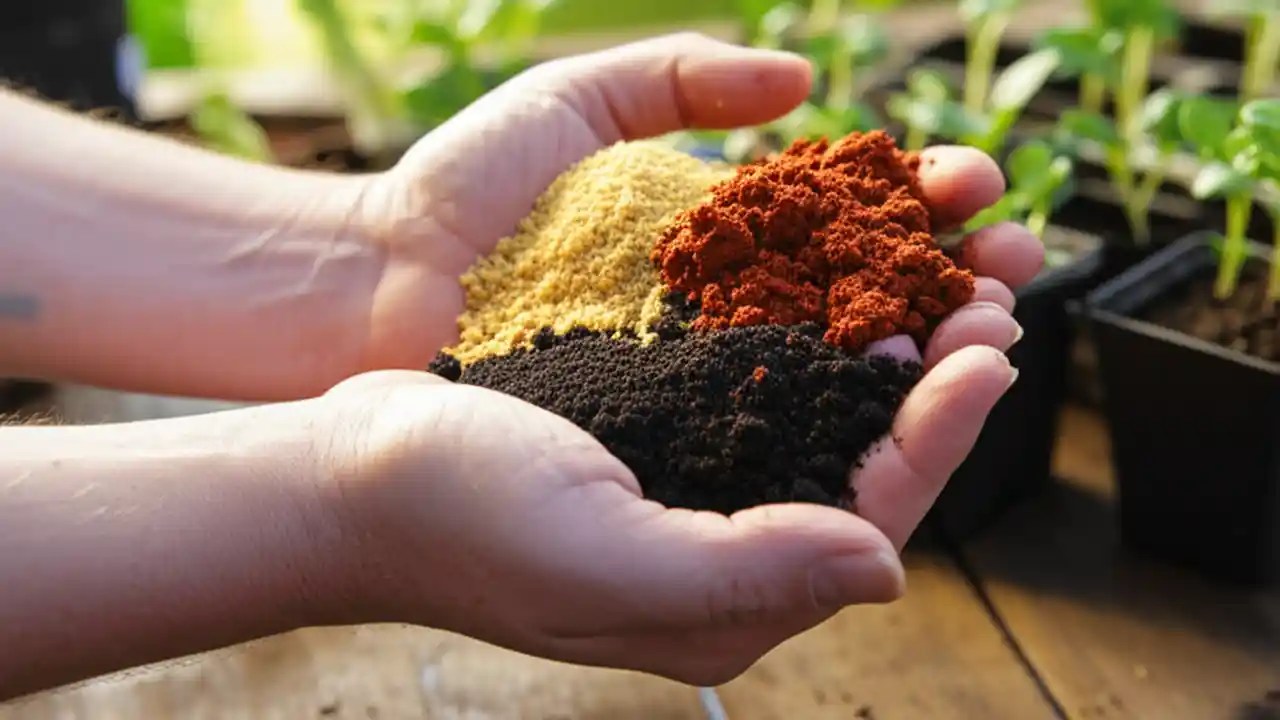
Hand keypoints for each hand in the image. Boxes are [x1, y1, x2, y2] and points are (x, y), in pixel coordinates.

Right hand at [313, 190, 1036, 690]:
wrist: (346, 472)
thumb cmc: (454, 518)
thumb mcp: (600, 559)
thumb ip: (745, 572)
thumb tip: (885, 568)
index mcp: (723, 600)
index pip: (868, 518)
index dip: (938, 435)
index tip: (989, 351)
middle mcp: (722, 549)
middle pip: (861, 464)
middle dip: (932, 382)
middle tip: (988, 292)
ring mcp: (690, 489)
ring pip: (819, 415)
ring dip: (881, 344)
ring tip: (934, 270)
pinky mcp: (657, 434)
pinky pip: (757, 382)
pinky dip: (805, 328)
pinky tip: (828, 275)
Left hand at [352, 32, 1039, 373]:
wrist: (369, 289)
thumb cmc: (462, 196)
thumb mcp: (575, 103)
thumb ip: (682, 74)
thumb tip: (806, 82)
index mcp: (711, 231)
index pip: (843, 215)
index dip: (913, 201)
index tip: (972, 185)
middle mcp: (719, 308)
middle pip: (861, 292)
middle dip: (947, 273)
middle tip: (1015, 256)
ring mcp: (696, 377)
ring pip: (837, 363)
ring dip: (925, 342)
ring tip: (992, 320)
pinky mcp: (669, 436)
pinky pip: (773, 424)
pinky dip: (847, 407)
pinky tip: (910, 387)